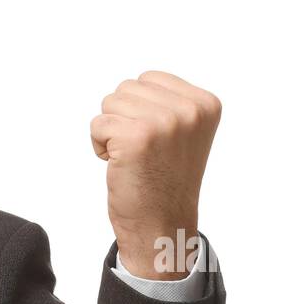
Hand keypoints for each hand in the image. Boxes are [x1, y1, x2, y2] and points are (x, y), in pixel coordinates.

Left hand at [90, 70, 220, 278]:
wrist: (161, 224)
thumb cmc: (165, 181)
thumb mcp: (184, 133)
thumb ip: (170, 103)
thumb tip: (137, 83)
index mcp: (205, 104)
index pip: (149, 79)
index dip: (140, 109)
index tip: (154, 140)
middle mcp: (189, 110)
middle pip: (127, 88)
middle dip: (123, 119)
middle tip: (140, 152)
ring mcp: (164, 122)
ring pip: (110, 103)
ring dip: (111, 131)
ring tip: (131, 157)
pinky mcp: (136, 137)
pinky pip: (97, 124)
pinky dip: (99, 146)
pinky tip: (119, 165)